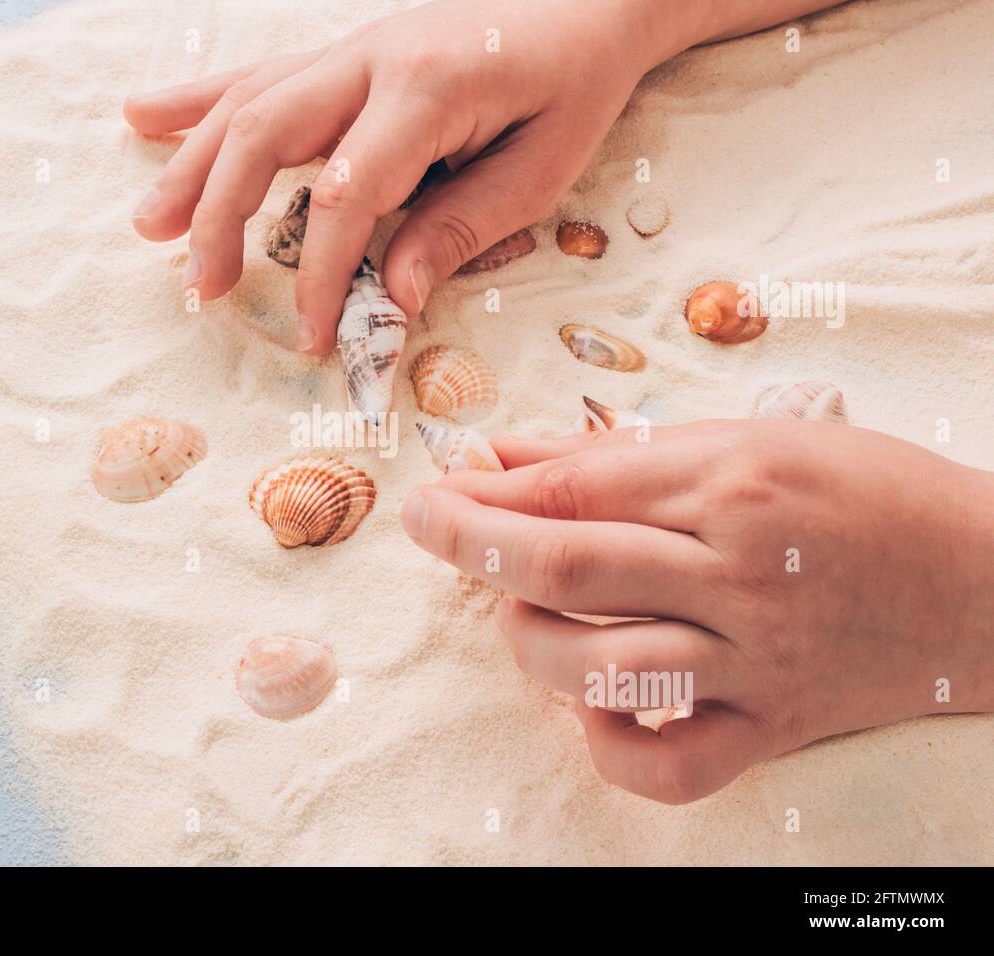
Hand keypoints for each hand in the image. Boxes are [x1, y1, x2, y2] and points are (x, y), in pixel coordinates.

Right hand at [124, 0, 667, 351]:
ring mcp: (351, 48)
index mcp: (426, 88)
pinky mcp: (344, 53)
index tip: (311, 334)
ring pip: (247, 101)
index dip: (322, 273)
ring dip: (191, 164)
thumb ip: (462, 227)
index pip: (349, 192)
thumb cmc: (571, 87)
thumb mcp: (539, 168)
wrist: (587, 2)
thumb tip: (394, 296)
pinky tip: (147, 117)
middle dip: (222, 215)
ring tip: (149, 226)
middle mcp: (372, 58)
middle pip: (265, 132)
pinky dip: (199, 100)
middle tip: (199, 286)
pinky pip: (259, 74)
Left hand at [400, 421, 993, 803]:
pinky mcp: (774, 727)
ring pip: (603, 671)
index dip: (486, 494)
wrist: (989, 581)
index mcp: (731, 485)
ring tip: (522, 618)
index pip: (573, 490)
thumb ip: (619, 453)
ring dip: (531, 645)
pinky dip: (613, 746)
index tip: (434, 492)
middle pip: (571, 570)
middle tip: (427, 528)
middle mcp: (738, 573)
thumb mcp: (750, 439)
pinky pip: (675, 767)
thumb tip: (502, 455)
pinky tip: (595, 709)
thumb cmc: (867, 493)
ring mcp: (757, 660)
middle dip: (476, 548)